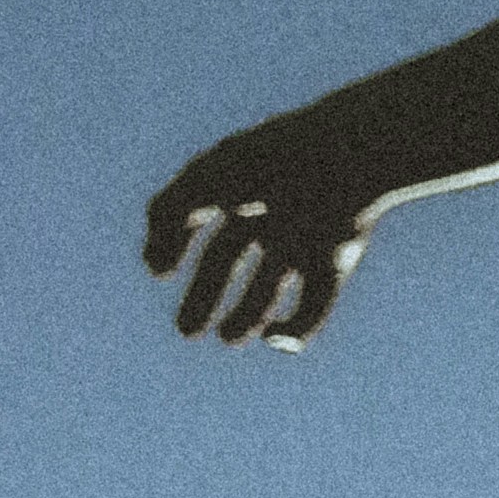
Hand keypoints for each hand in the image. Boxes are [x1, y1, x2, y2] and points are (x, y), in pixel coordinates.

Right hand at [144, 112, 384, 345]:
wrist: (344, 157)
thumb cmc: (271, 161)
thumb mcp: (205, 177)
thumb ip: (167, 213)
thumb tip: (154, 269)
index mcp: (237, 188)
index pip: (196, 223)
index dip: (172, 249)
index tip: (159, 272)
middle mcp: (267, 216)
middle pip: (230, 263)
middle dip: (206, 298)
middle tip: (186, 332)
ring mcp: (302, 240)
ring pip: (269, 288)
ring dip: (246, 317)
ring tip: (228, 340)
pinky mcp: (335, 263)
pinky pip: (313, 305)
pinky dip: (295, 327)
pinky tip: (270, 335)